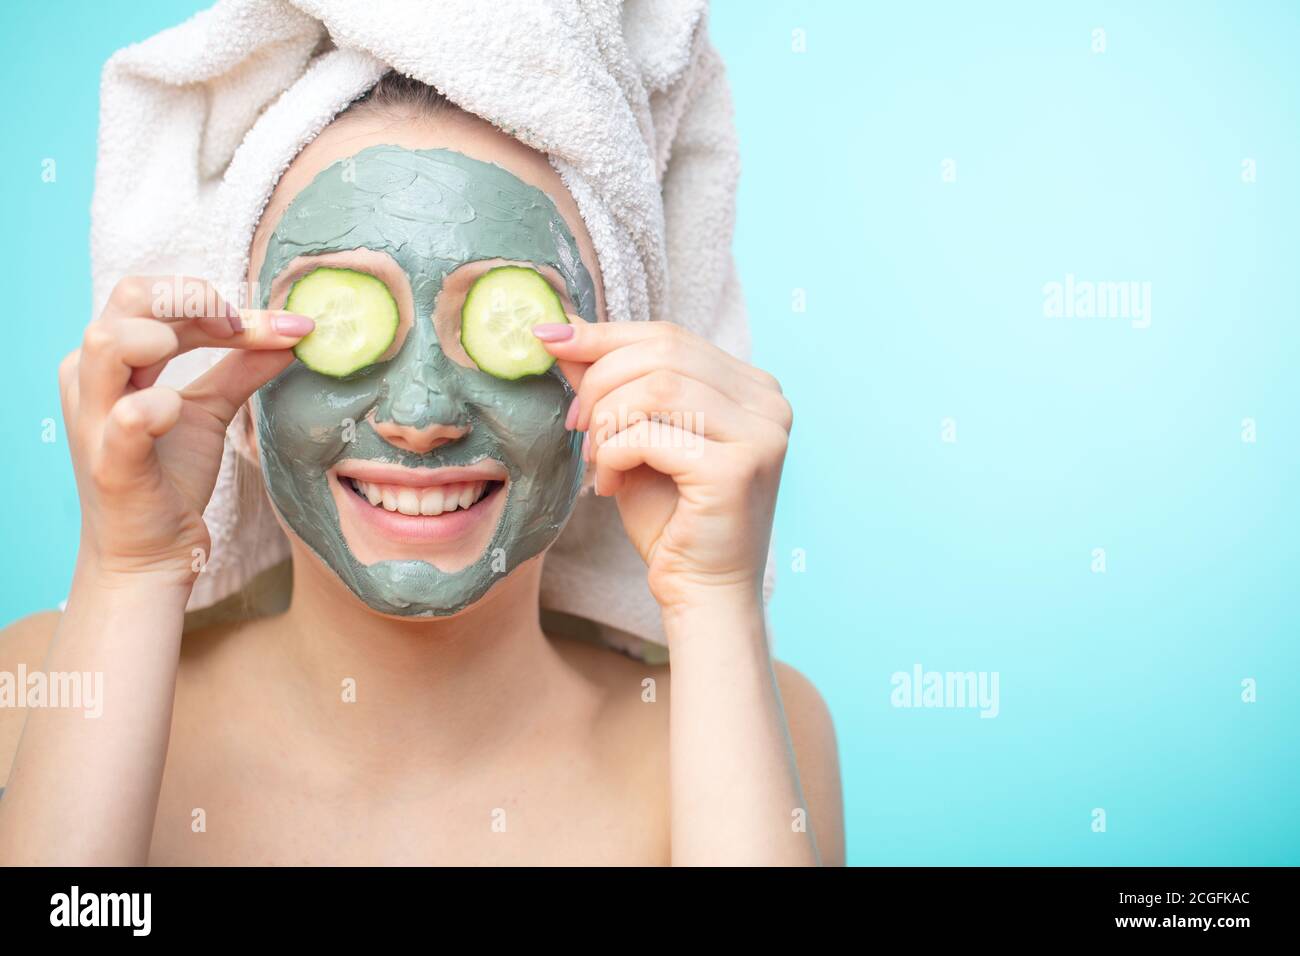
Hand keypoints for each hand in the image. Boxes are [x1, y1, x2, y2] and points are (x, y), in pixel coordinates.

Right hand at [61, 276, 312, 586]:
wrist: (153, 553)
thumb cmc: (170, 474)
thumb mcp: (209, 409)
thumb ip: (242, 366)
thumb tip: (293, 330)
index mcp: (112, 360)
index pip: (154, 298)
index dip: (212, 298)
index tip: (272, 324)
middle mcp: (93, 380)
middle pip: (129, 298)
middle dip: (194, 299)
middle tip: (241, 328)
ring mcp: (96, 421)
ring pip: (108, 341)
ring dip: (167, 334)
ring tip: (211, 353)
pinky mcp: (113, 464)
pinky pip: (126, 419)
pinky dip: (158, 406)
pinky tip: (182, 410)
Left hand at [535, 320, 791, 614]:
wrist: (702, 591)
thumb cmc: (671, 518)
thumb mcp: (634, 436)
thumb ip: (610, 383)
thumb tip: (563, 329)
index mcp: (750, 386)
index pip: (669, 336)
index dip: (604, 335)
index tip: (550, 339)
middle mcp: (768, 402)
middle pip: (663, 352)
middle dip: (600, 381)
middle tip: (573, 423)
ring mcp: (760, 433)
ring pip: (656, 388)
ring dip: (606, 421)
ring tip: (594, 458)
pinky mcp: (738, 468)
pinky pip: (651, 435)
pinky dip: (614, 454)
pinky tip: (609, 484)